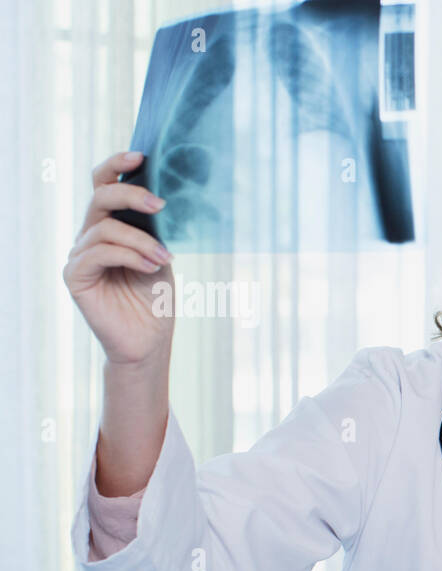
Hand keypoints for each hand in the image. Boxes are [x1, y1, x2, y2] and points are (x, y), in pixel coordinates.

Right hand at [63, 151, 175, 366]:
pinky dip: (129, 255)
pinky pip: (99, 253)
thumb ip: (155, 228)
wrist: (149, 341)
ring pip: (104, 228)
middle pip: (100, 199)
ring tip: (164, 258)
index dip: (116, 166)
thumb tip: (164, 195)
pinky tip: (150, 267)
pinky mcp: (75, 276)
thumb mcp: (161, 255)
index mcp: (110, 226)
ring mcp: (80, 256)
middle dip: (131, 195)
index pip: (103, 186)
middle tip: (160, 205)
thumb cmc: (156, 298)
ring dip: (141, 239)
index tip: (141, 156)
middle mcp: (90, 237)